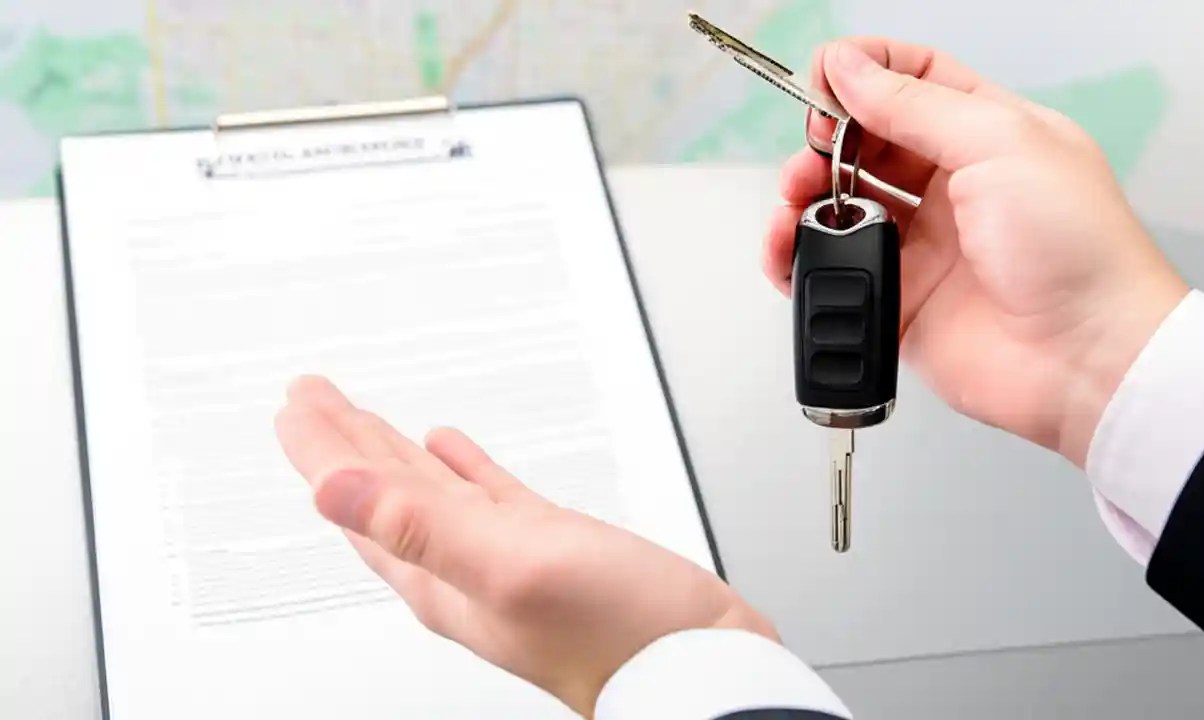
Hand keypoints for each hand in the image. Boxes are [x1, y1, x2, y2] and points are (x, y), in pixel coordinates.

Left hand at [273, 376, 776, 717]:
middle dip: (342, 443)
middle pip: (381, 493)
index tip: (296, 404)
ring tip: (360, 418)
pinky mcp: (548, 548)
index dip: (321, 448)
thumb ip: (420, 526)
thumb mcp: (509, 566)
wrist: (695, 664)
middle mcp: (460, 567)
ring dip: (391, 452)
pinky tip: (450, 448)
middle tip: (312, 398)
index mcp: (438, 575)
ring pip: (427, 492)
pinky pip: (484, 496)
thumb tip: (331, 489)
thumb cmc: (615, 633)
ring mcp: (503, 557)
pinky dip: (461, 467)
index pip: (358, 500)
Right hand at [766, 38, 1188, 465]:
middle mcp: (954, 187)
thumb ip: (915, 104)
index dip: (866, 70)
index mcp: (989, 134)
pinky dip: (798, 258)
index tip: (825, 77)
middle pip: (868, 143)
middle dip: (827, 137)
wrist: (1086, 360)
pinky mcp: (899, 301)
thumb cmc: (1079, 252)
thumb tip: (850, 68)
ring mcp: (925, 245)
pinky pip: (833, 272)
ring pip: (841, 205)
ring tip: (799, 200)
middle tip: (814, 147)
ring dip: (806, 195)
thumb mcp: (1000, 144)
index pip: (915, 80)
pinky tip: (793, 248)